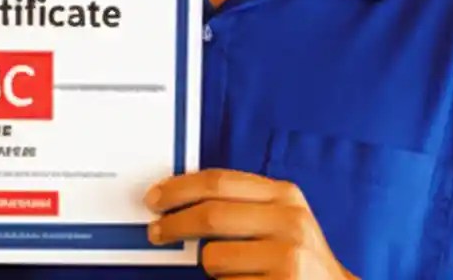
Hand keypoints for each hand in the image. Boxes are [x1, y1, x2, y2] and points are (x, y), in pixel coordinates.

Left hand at [145, 169, 356, 278]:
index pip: (220, 182)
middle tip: (156, 231)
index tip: (156, 197)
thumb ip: (242, 205)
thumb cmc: (297, 258)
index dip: (180, 188)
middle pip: (211, 215)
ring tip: (232, 271)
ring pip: (214, 258)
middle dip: (174, 224)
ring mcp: (287, 256)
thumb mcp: (280, 220)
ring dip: (210, 268)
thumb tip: (181, 199)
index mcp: (285, 196)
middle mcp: (289, 221)